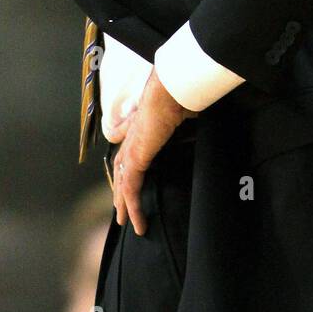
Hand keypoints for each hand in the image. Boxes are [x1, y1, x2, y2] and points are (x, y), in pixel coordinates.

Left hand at [109, 68, 197, 233]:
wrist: (173, 88)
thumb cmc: (181, 95)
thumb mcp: (182, 110)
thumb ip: (182, 117)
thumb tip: (191, 115)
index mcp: (141, 126)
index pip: (127, 146)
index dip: (126, 161)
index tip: (125, 174)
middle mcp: (132, 137)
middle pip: (122, 169)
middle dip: (121, 191)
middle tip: (122, 210)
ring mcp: (132, 147)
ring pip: (124, 183)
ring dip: (126, 204)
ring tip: (129, 222)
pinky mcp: (136, 158)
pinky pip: (132, 188)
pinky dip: (134, 206)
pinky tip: (138, 220)